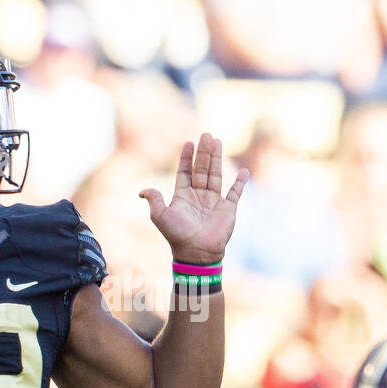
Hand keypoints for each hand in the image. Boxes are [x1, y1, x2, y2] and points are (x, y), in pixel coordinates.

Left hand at [139, 132, 247, 264]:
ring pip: (216, 175)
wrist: (197, 252)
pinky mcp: (228, 209)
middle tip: (206, 135)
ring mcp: (214, 201)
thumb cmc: (178, 235)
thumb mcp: (161, 217)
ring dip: (217, 159)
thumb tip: (142, 191)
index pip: (185, 172)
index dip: (187, 157)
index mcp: (183, 196)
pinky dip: (240, 182)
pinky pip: (235, 193)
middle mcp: (199, 196)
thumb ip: (155, 201)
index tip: (189, 143)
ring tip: (218, 142)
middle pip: (202, 169)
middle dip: (204, 152)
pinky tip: (243, 171)